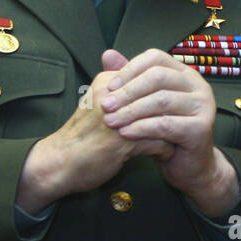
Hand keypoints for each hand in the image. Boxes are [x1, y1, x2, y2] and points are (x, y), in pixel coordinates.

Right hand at [16, 56, 172, 213]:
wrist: (59, 163)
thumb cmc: (84, 134)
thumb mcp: (100, 104)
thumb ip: (124, 91)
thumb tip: (152, 78)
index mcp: (107, 82)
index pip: (151, 81)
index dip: (164, 96)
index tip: (170, 110)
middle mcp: (113, 97)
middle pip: (160, 98)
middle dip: (172, 113)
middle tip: (180, 123)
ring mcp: (118, 119)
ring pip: (163, 119)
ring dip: (171, 130)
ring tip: (175, 139)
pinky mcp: (123, 141)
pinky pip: (160, 142)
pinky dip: (165, 149)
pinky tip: (166, 154)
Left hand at [98, 48, 240, 215]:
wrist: (189, 165)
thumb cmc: (165, 132)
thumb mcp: (145, 103)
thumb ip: (130, 79)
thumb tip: (108, 54)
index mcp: (185, 73)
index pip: (155, 58)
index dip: (130, 69)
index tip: (108, 86)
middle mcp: (198, 85)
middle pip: (158, 76)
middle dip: (128, 91)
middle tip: (104, 105)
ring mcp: (203, 105)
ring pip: (162, 100)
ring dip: (131, 111)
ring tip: (110, 121)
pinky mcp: (202, 128)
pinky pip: (167, 124)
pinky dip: (142, 128)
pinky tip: (125, 133)